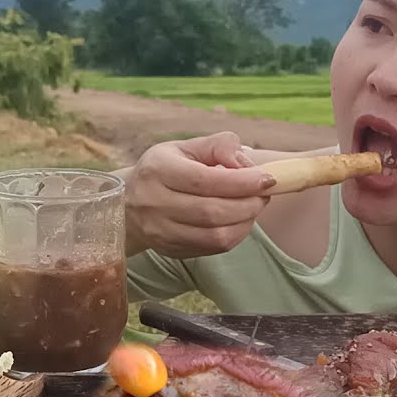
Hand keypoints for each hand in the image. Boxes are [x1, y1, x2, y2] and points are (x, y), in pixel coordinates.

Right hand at [124, 131, 276, 258]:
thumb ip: (218, 146)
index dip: (241, 182)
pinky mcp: (171, 250)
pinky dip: (235, 235)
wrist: (129, 204)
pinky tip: (239, 220)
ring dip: (246, 222)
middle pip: (213, 212)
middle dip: (249, 204)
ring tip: (254, 206)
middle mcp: (155, 203)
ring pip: (216, 236)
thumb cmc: (165, 170)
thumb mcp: (185, 148)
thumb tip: (245, 163)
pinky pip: (213, 248)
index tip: (268, 179)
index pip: (204, 181)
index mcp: (158, 171)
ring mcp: (161, 232)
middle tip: (264, 194)